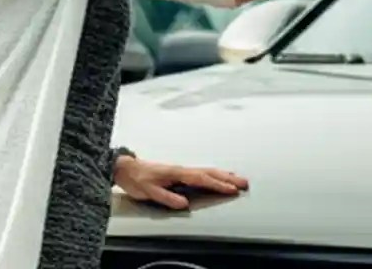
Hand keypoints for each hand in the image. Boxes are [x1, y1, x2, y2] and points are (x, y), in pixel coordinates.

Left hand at [114, 155, 248, 209]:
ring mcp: (183, 169)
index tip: (232, 189)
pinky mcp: (181, 172)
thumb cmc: (137, 179)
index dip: (218, 185)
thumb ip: (167, 197)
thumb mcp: (149, 192)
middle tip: (244, 183)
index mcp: (178, 173)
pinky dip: (215, 173)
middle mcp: (183, 169)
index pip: (202, 179)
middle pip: (210, 172)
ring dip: (224, 175)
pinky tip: (219, 175)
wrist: (127, 168)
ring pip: (208, 170)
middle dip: (228, 178)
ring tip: (238, 178)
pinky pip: (203, 171)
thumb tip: (184, 204)